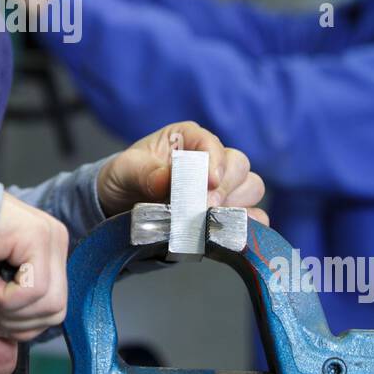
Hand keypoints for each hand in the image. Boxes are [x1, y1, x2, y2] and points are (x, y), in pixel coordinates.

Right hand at [0, 193, 69, 373]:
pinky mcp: (37, 237)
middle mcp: (55, 241)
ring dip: (7, 309)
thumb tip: (4, 370)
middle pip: (56, 312)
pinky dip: (4, 297)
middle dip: (15, 321)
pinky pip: (34, 292)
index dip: (21, 325)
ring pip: (48, 305)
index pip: (54, 310)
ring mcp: (50, 237)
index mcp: (48, 253)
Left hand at [97, 121, 268, 224]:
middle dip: (225, 188)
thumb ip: (144, 173)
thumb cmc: (124, 179)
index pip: (210, 143)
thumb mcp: (124, 171)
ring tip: (210, 222)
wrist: (119, 207)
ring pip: (251, 188)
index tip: (210, 182)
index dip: (214, 161)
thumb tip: (166, 179)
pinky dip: (247, 225)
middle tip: (204, 209)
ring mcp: (223, 187)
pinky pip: (254, 216)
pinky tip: (227, 234)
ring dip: (236, 205)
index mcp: (187, 139)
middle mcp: (211, 159)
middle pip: (238, 165)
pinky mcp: (228, 214)